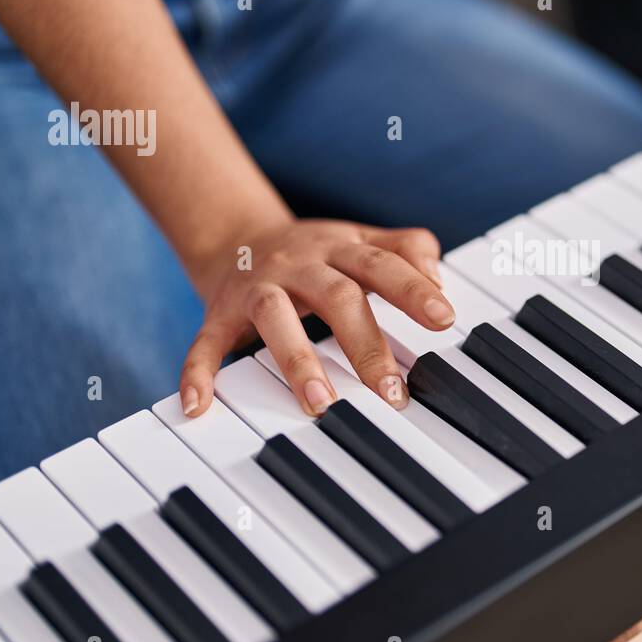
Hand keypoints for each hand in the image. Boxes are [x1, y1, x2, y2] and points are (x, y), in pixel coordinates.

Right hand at [179, 217, 453, 418]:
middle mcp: (299, 264)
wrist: (236, 235)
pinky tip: (198, 406)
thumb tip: (439, 281)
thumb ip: (406, 252)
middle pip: (336, 296)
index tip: (444, 318)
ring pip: (275, 319)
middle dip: (365, 344)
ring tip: (320, 402)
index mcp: (340, 248)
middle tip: (392, 392)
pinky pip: (206, 342)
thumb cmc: (317, 253)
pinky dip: (198, 373)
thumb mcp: (362, 240)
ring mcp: (256, 288)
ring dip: (297, 360)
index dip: (413, 288)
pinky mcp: (218, 313)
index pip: (382, 264)